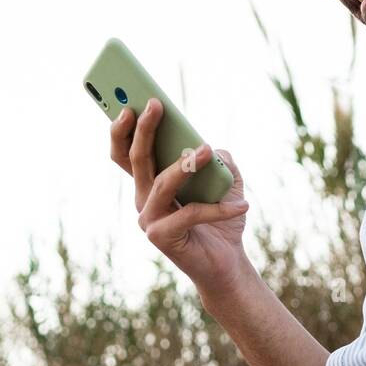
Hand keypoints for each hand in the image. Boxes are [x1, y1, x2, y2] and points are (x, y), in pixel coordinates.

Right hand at [109, 97, 249, 291]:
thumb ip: (219, 159)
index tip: (128, 103)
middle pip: (136, 160)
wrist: (227, 261)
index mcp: (150, 183)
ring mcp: (149, 219)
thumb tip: (212, 147)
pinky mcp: (162, 237)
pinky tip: (243, 205)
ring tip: (207, 150)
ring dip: (185, 164)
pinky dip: (219, 208)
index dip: (122, 129)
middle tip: (155, 105)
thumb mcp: (225, 181)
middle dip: (144, 130)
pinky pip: (192, 213)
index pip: (126, 152)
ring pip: (162, 183)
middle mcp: (143, 199)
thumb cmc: (221, 219)